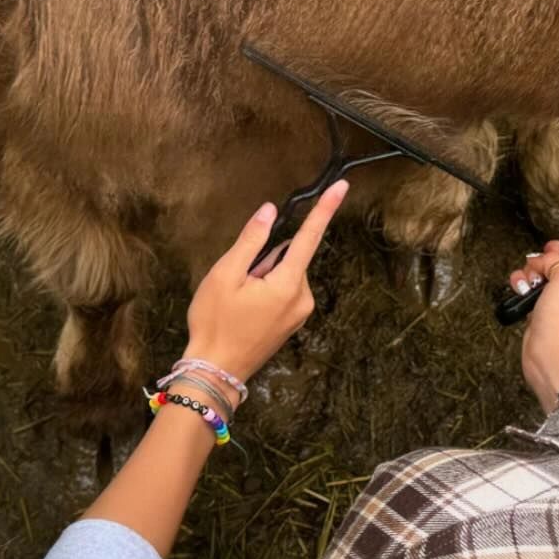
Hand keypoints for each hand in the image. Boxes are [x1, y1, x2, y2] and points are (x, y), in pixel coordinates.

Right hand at [185, 181, 347, 383]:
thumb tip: (270, 211)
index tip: (343, 187)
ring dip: (263, 277)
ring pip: (284, 274)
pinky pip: (283, 291)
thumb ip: (251, 240)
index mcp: (288, 285)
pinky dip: (266, 290)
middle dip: (264, 260)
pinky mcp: (293, 322)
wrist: (215, 371)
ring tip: (239, 300)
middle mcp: (302, 298)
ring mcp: (300, 313)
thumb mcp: (225, 275)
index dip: (325, 209)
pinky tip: (246, 309)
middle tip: (238, 283)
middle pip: (289, 258)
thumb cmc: (215, 323)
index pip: (310, 237)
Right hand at [511, 230, 558, 412]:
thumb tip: (547, 259)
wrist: (548, 356)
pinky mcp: (545, 305)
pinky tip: (524, 289)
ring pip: (547, 268)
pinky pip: (533, 284)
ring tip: (534, 280)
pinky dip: (525, 283)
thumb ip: (557, 260)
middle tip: (550, 258)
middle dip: (555, 252)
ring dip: (534, 268)